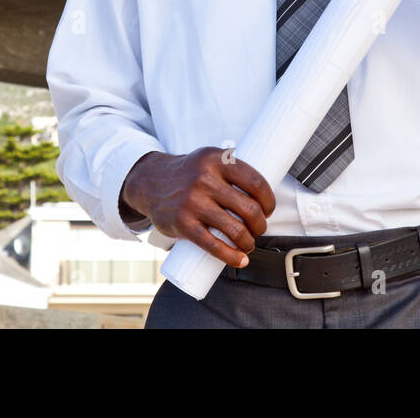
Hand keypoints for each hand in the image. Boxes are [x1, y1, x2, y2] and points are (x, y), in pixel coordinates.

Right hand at [120, 147, 274, 267]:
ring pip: (235, 229)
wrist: (150, 182)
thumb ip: (231, 171)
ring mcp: (193, 201)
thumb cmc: (188, 174)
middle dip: (260, 224)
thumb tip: (261, 195)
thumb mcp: (208, 160)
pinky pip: (213, 245)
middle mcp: (204, 179)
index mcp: (216, 160)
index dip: (268, 200)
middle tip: (258, 228)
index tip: (269, 210)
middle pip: (248, 208)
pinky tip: (239, 260)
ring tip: (248, 243)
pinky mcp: (182, 223)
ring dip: (249, 242)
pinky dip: (231, 257)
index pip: (255, 182)